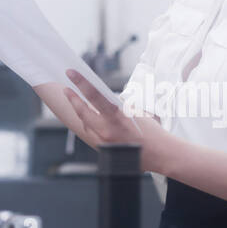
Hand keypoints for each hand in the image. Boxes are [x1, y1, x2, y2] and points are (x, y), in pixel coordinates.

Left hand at [59, 68, 173, 174]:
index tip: (70, 72)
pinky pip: (92, 133)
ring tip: (74, 99)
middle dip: (72, 99)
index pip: (94, 95)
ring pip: (85, 123)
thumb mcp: (135, 111)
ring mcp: (104, 141)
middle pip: (82, 112)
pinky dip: (89, 124)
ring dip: (79, 111)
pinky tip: (87, 117)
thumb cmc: (151, 131)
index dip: (80, 82)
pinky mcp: (104, 149)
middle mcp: (107, 130)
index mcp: (117, 116)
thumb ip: (117, 104)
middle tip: (66, 88)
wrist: (160, 155)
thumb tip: (104, 97)